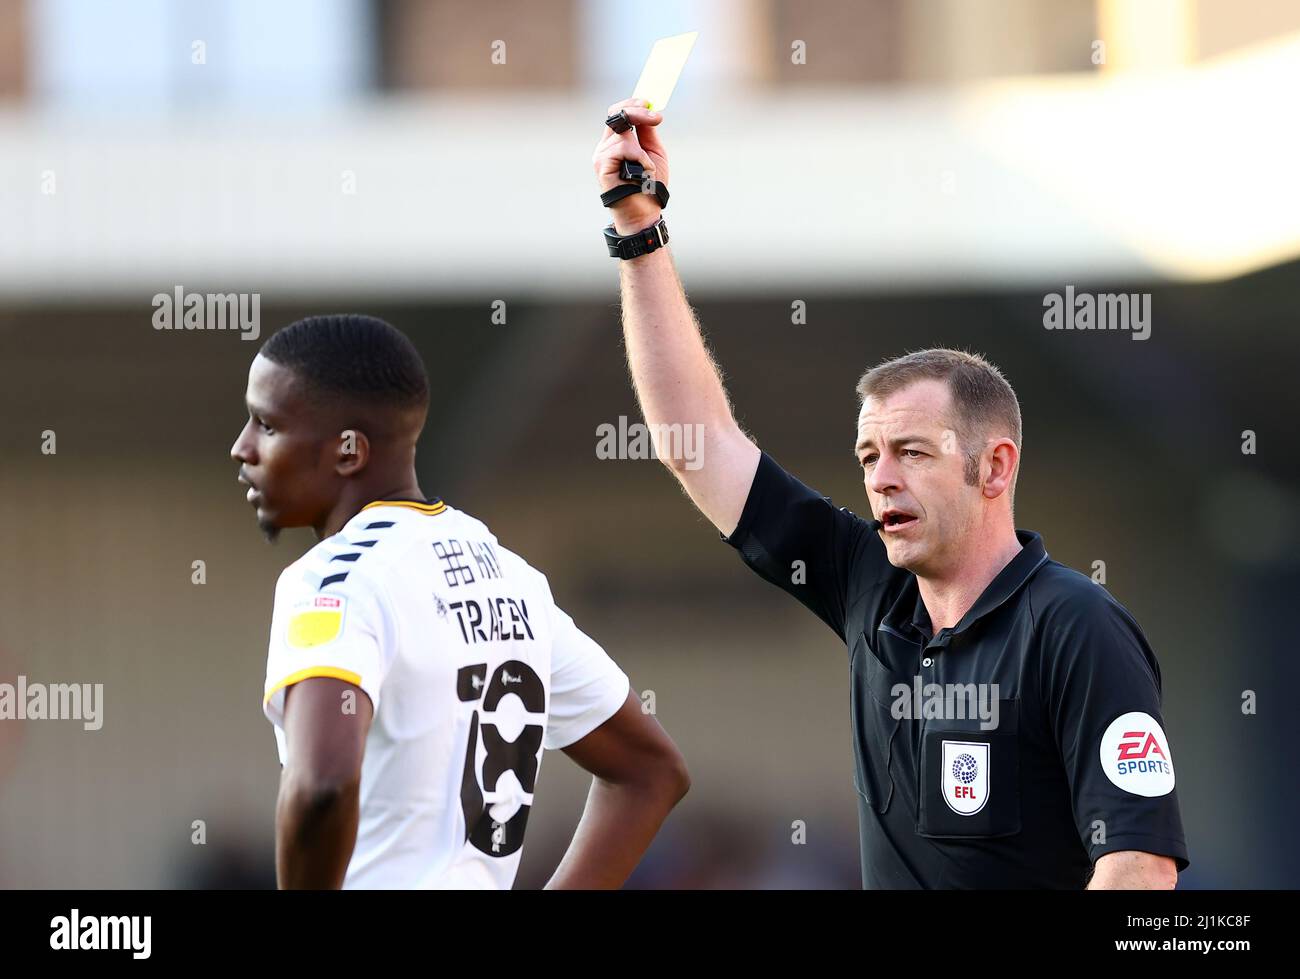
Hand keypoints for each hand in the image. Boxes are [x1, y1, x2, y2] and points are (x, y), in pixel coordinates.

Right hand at [592, 97, 668, 234]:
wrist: (644, 212)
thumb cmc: (650, 186)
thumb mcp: (653, 152)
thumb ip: (647, 132)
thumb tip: (648, 109)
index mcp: (616, 142)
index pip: (618, 114)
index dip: (632, 104)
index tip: (649, 103)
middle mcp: (605, 147)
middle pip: (616, 114)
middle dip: (637, 111)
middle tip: (657, 118)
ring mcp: (601, 156)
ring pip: (623, 133)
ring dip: (643, 150)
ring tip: (648, 168)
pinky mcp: (601, 166)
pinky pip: (623, 147)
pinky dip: (639, 158)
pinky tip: (642, 173)